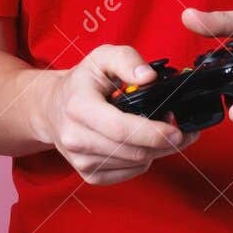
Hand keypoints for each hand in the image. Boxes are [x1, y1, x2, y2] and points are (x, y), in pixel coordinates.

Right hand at [37, 45, 197, 185]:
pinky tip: (143, 143)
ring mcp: (81, 160)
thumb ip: (126, 59)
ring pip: (135, 163)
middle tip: (181, 129)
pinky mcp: (89, 174)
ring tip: (164, 133)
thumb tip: (149, 77)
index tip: (177, 130)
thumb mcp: (101, 58)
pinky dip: (143, 160)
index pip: (122, 130)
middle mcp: (76, 138)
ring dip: (157, 151)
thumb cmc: (81, 82)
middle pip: (134, 151)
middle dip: (165, 143)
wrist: (51, 108)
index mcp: (79, 107)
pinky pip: (130, 173)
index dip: (154, 133)